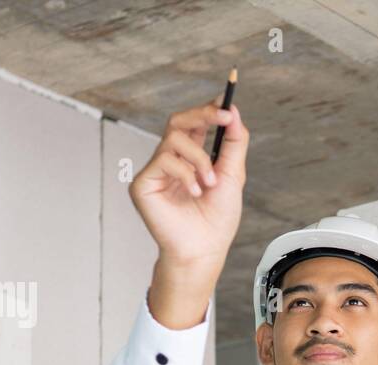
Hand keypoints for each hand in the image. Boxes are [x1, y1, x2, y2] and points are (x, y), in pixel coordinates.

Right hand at [130, 95, 249, 327]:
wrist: (205, 250)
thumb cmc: (217, 219)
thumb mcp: (232, 176)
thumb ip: (234, 144)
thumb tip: (234, 112)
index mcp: (191, 158)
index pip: (195, 123)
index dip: (208, 109)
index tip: (226, 101)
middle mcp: (170, 160)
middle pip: (178, 120)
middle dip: (203, 115)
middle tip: (224, 117)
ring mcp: (155, 171)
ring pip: (174, 139)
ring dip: (200, 158)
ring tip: (210, 183)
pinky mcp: (143, 183)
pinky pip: (164, 160)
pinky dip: (185, 173)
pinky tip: (194, 192)